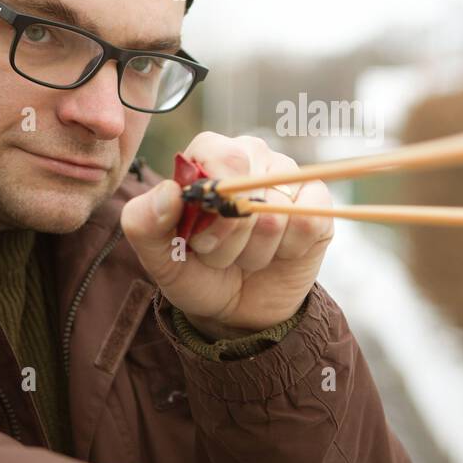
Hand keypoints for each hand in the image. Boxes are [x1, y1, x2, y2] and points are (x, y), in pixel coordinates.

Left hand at [121, 133, 333, 339]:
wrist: (236, 308)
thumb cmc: (195, 271)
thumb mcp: (158, 256)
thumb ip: (145, 221)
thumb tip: (170, 192)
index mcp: (210, 154)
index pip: (221, 155)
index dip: (213, 202)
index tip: (197, 235)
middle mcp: (252, 156)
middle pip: (249, 188)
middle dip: (228, 237)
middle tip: (217, 253)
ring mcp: (288, 177)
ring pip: (276, 213)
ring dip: (254, 252)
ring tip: (244, 256)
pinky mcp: (318, 203)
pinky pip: (309, 220)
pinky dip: (288, 250)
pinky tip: (278, 254)